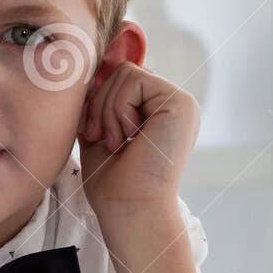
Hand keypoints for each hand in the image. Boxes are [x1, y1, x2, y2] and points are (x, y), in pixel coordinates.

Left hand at [76, 62, 199, 218]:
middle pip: (120, 71)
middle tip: (107, 141)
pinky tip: (130, 138)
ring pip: (124, 73)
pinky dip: (119, 110)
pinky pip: (133, 79)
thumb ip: (100, 99)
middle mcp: (172, 104)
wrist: (128, 209)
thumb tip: (95, 63)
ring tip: (118, 143)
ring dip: (108, 111)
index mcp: (156, 110)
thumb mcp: (98, 129)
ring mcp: (180, 102)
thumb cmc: (111, 181)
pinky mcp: (181, 102)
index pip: (120, 78)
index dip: (98, 100)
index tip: (92, 132)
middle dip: (100, 106)